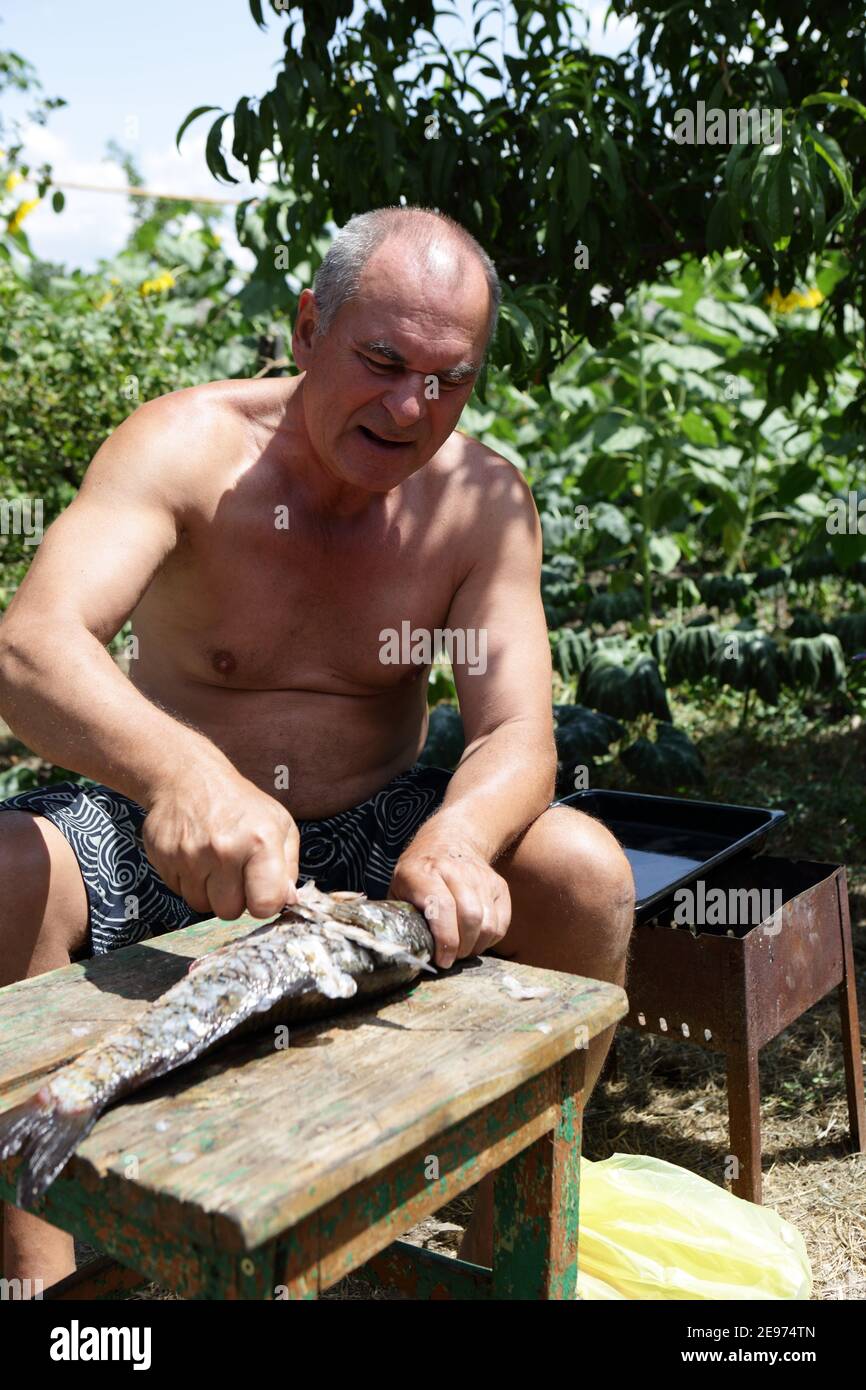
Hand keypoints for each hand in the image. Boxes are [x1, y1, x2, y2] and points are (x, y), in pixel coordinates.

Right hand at [142, 766, 299, 920]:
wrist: (190, 778)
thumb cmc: (242, 806)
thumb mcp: (280, 825)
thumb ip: (289, 868)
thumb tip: (288, 902)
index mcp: (260, 841)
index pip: (265, 905)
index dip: (265, 903)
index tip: (262, 891)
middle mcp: (223, 849)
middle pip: (230, 912)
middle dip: (234, 898)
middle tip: (235, 871)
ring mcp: (189, 855)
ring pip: (201, 905)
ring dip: (209, 891)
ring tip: (214, 861)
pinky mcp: (163, 857)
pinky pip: (179, 891)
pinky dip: (188, 880)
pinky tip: (195, 856)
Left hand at [389, 833, 510, 968]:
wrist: (449, 840)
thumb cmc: (418, 873)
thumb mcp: (398, 888)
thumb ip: (400, 917)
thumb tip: (403, 952)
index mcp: (424, 873)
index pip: (442, 907)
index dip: (445, 939)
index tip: (442, 960)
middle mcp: (455, 871)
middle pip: (470, 917)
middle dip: (462, 947)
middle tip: (452, 957)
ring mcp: (480, 876)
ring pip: (488, 922)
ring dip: (477, 946)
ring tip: (463, 950)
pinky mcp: (498, 885)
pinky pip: (501, 922)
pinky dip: (490, 939)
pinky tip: (476, 940)